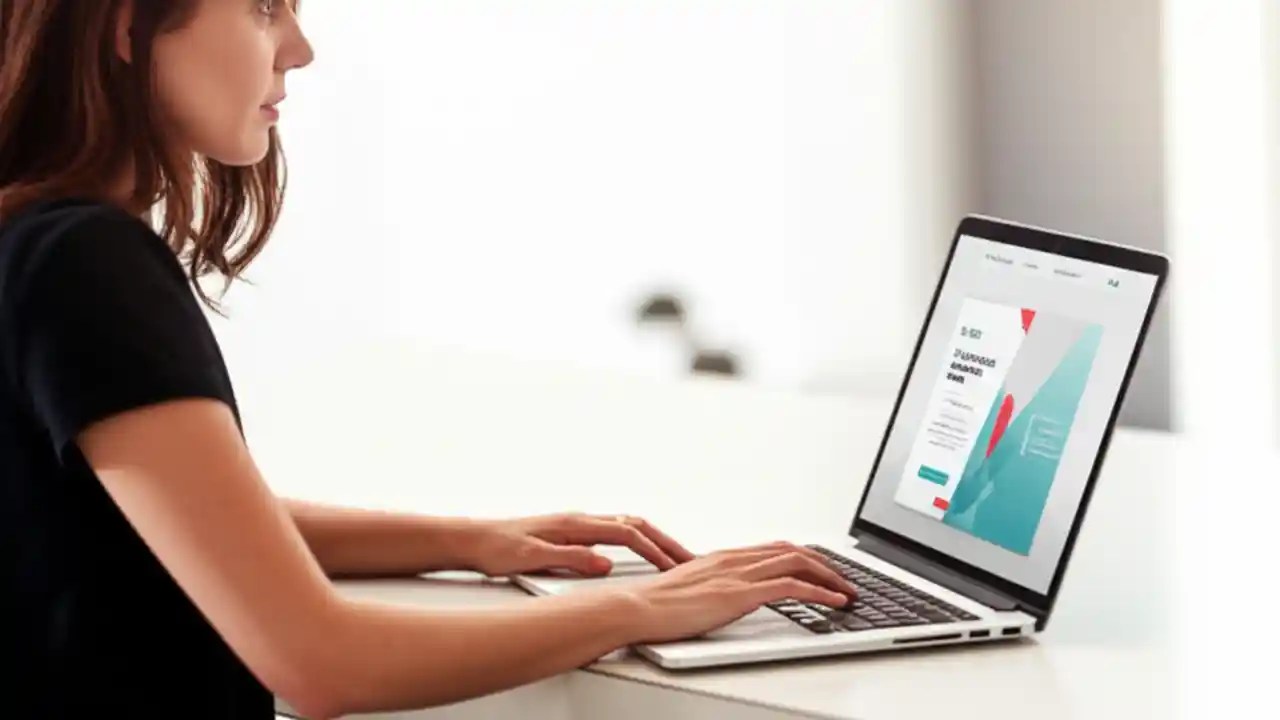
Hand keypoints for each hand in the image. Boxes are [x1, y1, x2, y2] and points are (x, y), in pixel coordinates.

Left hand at [458, 512, 696, 577]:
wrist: (469, 538)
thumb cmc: (495, 549)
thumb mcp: (531, 559)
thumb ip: (570, 560)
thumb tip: (606, 565)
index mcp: (575, 524)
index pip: (627, 533)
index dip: (654, 551)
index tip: (676, 568)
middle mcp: (579, 519)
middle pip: (635, 523)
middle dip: (665, 541)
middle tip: (691, 559)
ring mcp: (576, 523)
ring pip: (627, 524)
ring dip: (653, 539)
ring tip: (674, 557)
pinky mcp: (570, 531)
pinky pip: (614, 530)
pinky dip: (636, 539)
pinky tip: (639, 552)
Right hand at [602, 541, 858, 644]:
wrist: (638, 607)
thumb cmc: (656, 603)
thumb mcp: (692, 588)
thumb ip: (713, 586)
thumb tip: (724, 595)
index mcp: (724, 556)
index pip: (774, 548)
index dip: (803, 557)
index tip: (820, 568)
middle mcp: (735, 558)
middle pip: (792, 551)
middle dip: (823, 564)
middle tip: (842, 579)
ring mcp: (739, 574)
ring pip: (798, 563)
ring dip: (829, 577)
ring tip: (847, 591)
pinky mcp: (741, 593)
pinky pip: (792, 588)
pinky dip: (820, 592)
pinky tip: (835, 601)